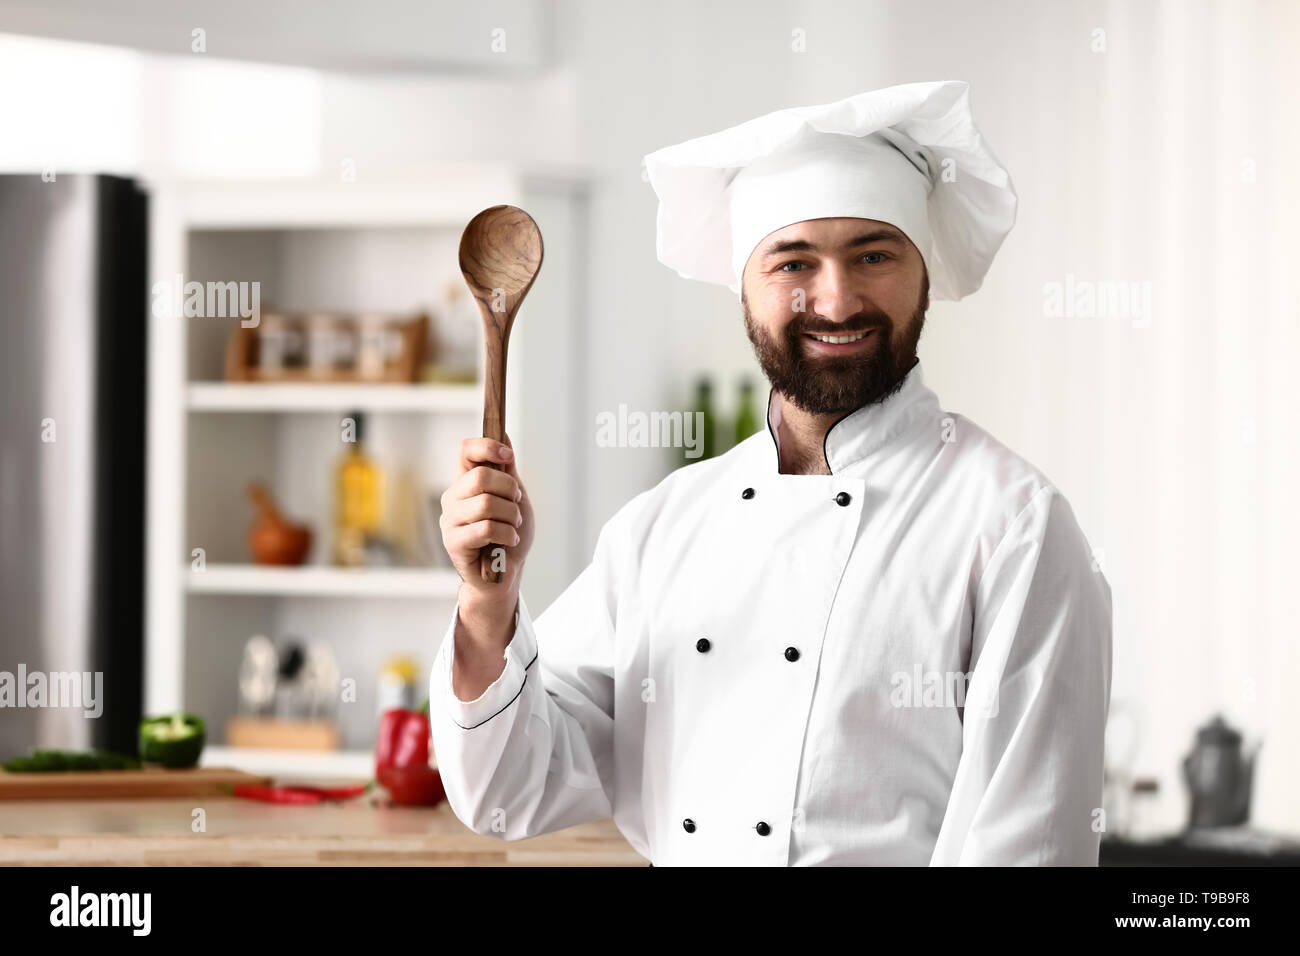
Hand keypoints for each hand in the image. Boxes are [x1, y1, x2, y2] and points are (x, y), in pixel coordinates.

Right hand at [439, 433, 534, 601]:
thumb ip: (507, 469)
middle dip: (509, 490)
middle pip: (480, 476)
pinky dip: (506, 534)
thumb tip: (502, 433)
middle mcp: (453, 497)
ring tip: (512, 527)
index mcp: (466, 481)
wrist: (506, 574)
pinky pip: (486, 528)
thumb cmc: (508, 535)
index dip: (487, 447)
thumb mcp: (514, 497)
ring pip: (486, 504)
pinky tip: (508, 541)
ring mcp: (450, 520)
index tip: (508, 455)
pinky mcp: (453, 542)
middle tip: (516, 504)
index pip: (466, 450)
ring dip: (511, 516)